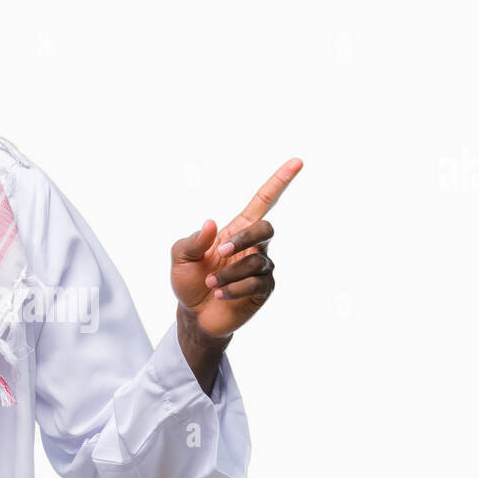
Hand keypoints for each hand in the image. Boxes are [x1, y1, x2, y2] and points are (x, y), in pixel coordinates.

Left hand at [170, 157, 302, 339]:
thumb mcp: (180, 257)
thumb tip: (211, 223)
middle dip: (245, 238)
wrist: (194, 315)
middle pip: (266, 228)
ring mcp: (261, 268)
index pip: (263, 202)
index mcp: (236, 230)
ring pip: (256, 261)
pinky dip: (233, 289)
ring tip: (210, 284)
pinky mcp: (263, 290)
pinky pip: (256, 284)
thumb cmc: (189, 281)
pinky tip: (220, 295)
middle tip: (220, 252)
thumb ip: (193, 240)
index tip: (297, 162)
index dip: (279, 182)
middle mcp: (253, 246)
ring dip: (229, 273)